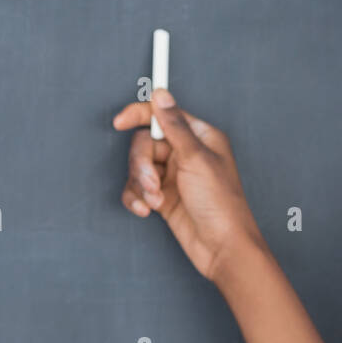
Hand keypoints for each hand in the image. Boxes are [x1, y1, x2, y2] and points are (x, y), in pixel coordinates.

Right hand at [113, 89, 264, 282]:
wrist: (222, 248)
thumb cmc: (220, 203)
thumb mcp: (196, 159)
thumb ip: (174, 126)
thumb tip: (161, 94)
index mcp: (199, 136)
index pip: (163, 115)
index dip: (139, 114)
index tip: (119, 122)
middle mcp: (185, 153)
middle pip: (145, 143)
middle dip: (141, 164)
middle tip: (152, 183)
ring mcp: (173, 175)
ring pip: (138, 168)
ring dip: (141, 185)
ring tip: (155, 202)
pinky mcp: (163, 197)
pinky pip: (137, 189)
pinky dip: (137, 198)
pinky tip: (147, 211)